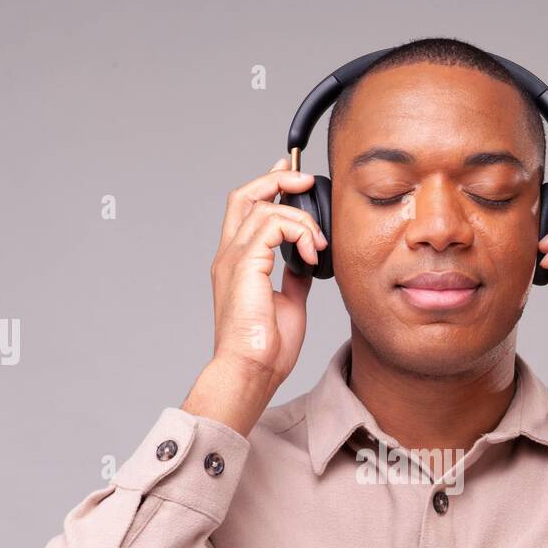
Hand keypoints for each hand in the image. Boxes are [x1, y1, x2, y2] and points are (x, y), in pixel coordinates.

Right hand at [209, 157, 327, 386]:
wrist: (251, 370)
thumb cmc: (266, 349)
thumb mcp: (289, 304)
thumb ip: (294, 278)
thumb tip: (307, 263)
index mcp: (237, 264)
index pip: (245, 210)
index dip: (267, 186)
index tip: (293, 176)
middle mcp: (229, 255)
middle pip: (244, 194)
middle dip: (277, 179)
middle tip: (304, 179)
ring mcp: (233, 258)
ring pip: (264, 205)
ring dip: (300, 218)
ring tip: (317, 245)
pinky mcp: (244, 264)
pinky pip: (272, 223)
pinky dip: (298, 230)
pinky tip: (311, 252)